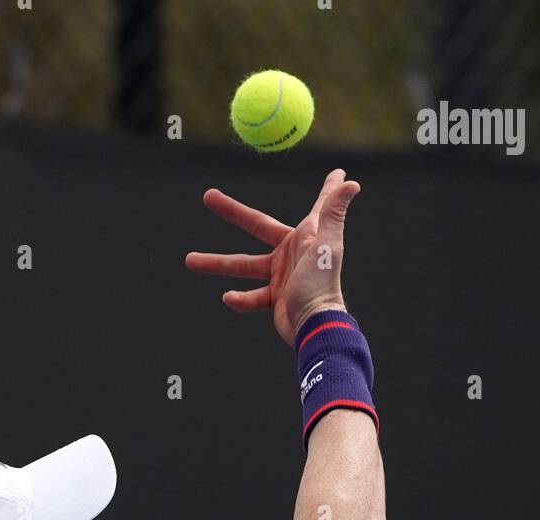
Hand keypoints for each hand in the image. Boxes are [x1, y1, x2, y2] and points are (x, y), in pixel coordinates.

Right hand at [185, 168, 360, 345]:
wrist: (313, 327)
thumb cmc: (320, 284)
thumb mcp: (326, 245)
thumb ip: (333, 212)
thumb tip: (350, 181)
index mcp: (307, 236)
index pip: (317, 204)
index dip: (327, 188)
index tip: (336, 172)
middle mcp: (293, 252)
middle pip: (257, 226)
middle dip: (232, 212)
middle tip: (208, 197)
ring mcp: (281, 276)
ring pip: (243, 265)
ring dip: (216, 263)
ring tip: (189, 260)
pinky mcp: (273, 299)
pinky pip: (251, 297)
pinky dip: (240, 300)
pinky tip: (229, 298)